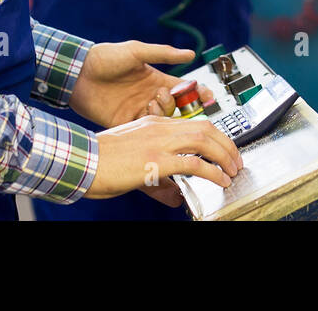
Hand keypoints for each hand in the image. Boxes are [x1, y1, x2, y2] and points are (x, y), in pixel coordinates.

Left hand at [69, 41, 214, 127]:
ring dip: (165, 113)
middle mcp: (150, 97)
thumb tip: (190, 54)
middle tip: (179, 101)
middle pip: (178, 108)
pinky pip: (144, 130)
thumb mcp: (137, 52)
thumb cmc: (105, 58)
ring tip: (155, 101)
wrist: (77, 74)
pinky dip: (150, 125)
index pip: (184, 90)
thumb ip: (164, 54)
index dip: (198, 94)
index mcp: (156, 80)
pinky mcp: (125, 123)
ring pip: (163, 120)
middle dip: (184, 107)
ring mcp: (139, 111)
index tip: (208, 96)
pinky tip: (147, 115)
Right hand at [88, 115, 242, 199]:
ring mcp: (158, 142)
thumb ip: (157, 176)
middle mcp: (159, 127)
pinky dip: (212, 170)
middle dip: (226, 143)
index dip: (214, 135)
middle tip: (236, 159)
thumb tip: (175, 194)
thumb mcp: (133, 160)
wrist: (81, 160)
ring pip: (204, 140)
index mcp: (153, 123)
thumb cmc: (99, 160)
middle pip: (205, 127)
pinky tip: (219, 179)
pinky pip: (194, 162)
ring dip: (224, 155)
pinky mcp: (156, 160)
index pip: (193, 123)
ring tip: (232, 170)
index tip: (224, 148)